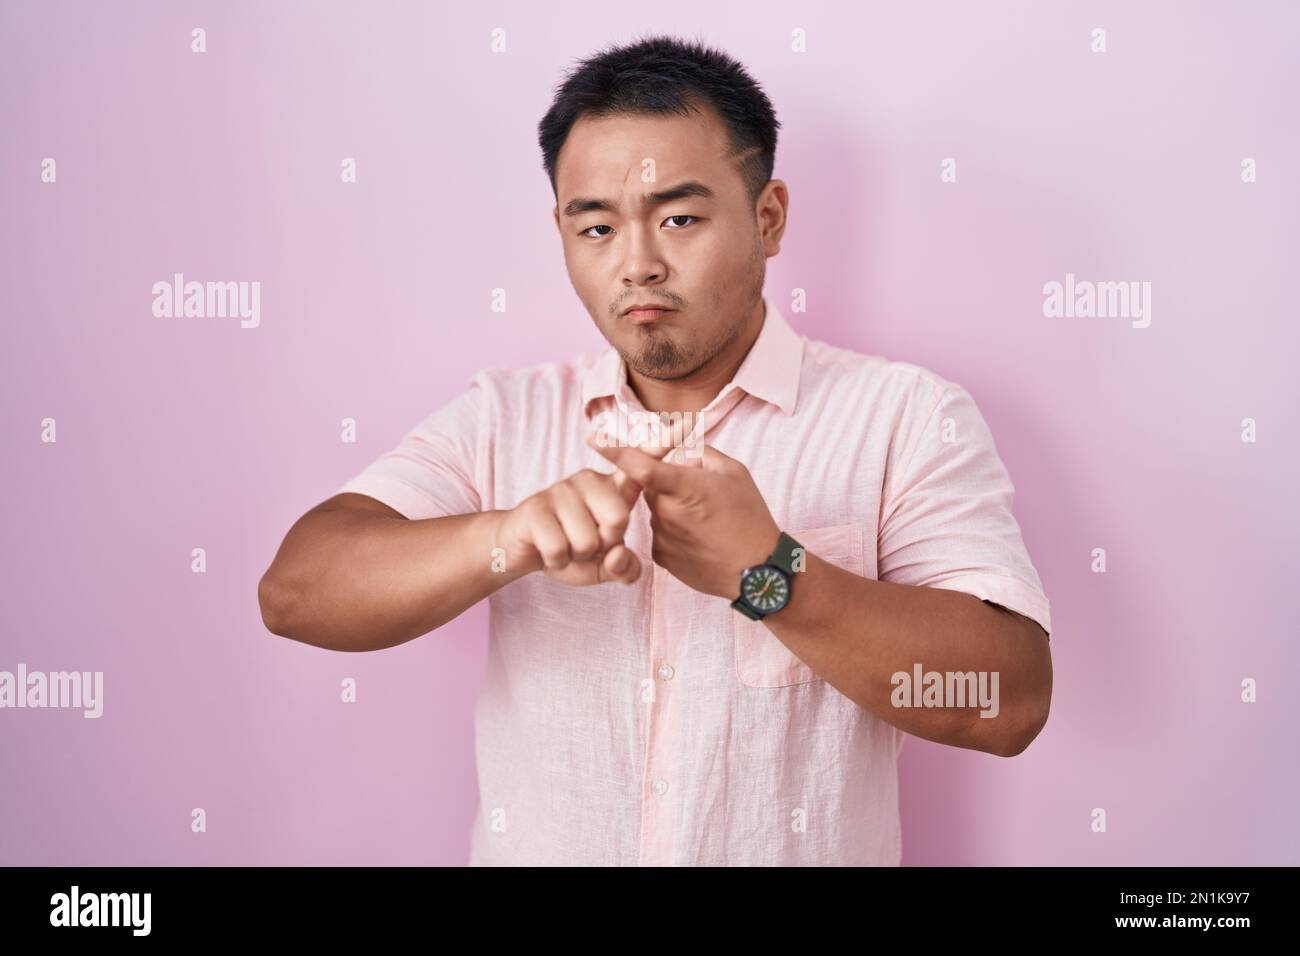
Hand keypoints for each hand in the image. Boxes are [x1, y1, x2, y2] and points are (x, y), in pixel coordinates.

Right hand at [492, 441, 673, 586]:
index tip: (689, 421)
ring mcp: (561, 490)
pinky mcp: (536, 506)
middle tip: (587, 543)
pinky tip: (548, 549)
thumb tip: (616, 556)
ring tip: (566, 544)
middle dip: (603, 545)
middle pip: (617, 520)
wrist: (521, 549)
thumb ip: (623, 567)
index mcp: (613, 490)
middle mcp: (589, 481)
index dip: (664, 443)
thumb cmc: (571, 550)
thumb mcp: (604, 566)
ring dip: (576, 556)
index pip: (642, 463)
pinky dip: (556, 561)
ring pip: (586, 541)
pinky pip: (559, 549)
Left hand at [585, 435, 780, 598]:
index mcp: (684, 486)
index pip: (638, 465)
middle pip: (651, 488)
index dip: (613, 449)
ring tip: (707, 522)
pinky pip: (660, 534)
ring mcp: (661, 537)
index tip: (592, 438)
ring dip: (674, 510)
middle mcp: (665, 512)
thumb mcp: (735, 473)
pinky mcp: (661, 557)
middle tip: (702, 495)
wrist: (758, 572)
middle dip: (668, 485)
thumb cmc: (751, 518)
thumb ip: (702, 454)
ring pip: (657, 511)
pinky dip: (676, 532)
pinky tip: (701, 540)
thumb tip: (682, 452)